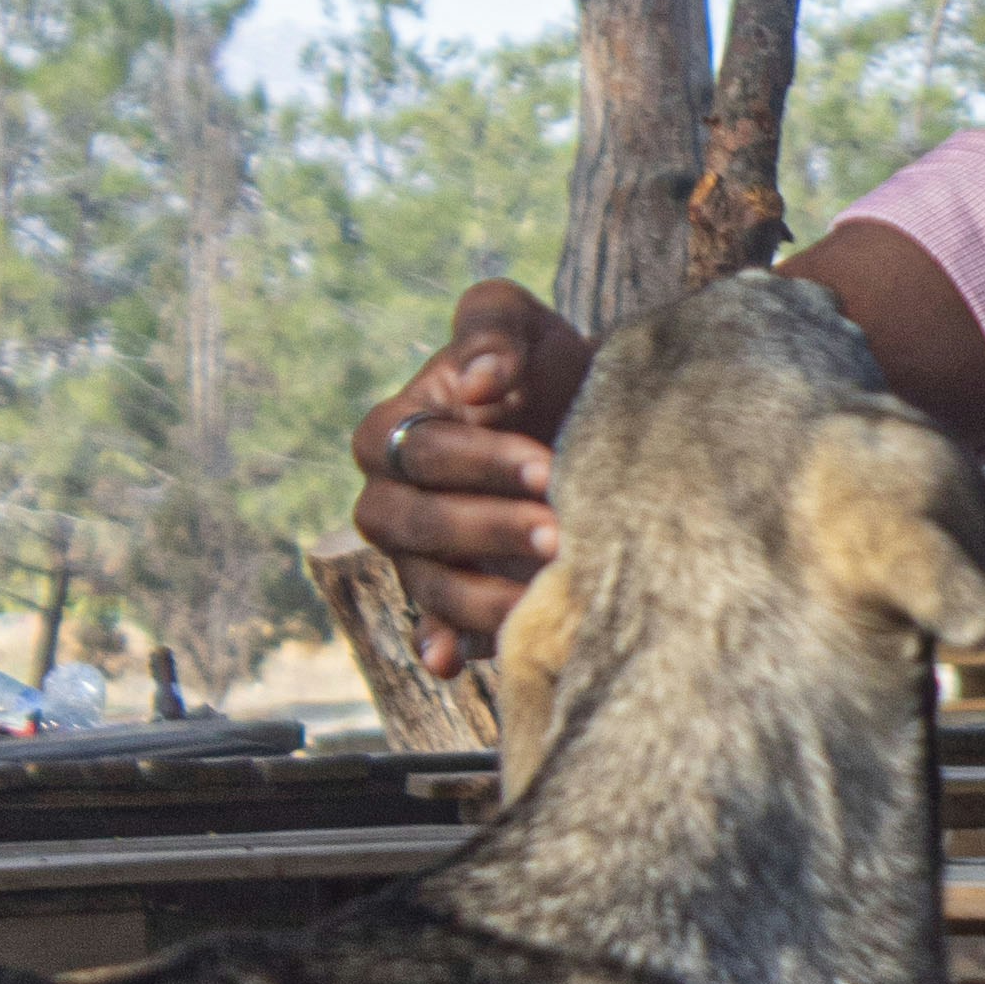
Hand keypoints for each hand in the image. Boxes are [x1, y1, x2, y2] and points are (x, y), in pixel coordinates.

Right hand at [351, 279, 589, 674]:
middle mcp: (393, 500)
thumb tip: (475, 382)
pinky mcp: (456, 601)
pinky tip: (458, 660)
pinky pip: (436, 633)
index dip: (478, 460)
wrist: (592, 419)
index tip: (546, 464)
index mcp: (394, 432)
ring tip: (543, 594)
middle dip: (484, 528)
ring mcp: (420, 556)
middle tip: (557, 531)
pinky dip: (444, 646)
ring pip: (425, 585)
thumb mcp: (523, 323)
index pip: (418, 452)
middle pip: (413, 524)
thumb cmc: (544, 366)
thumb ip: (491, 328)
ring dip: (479, 595)